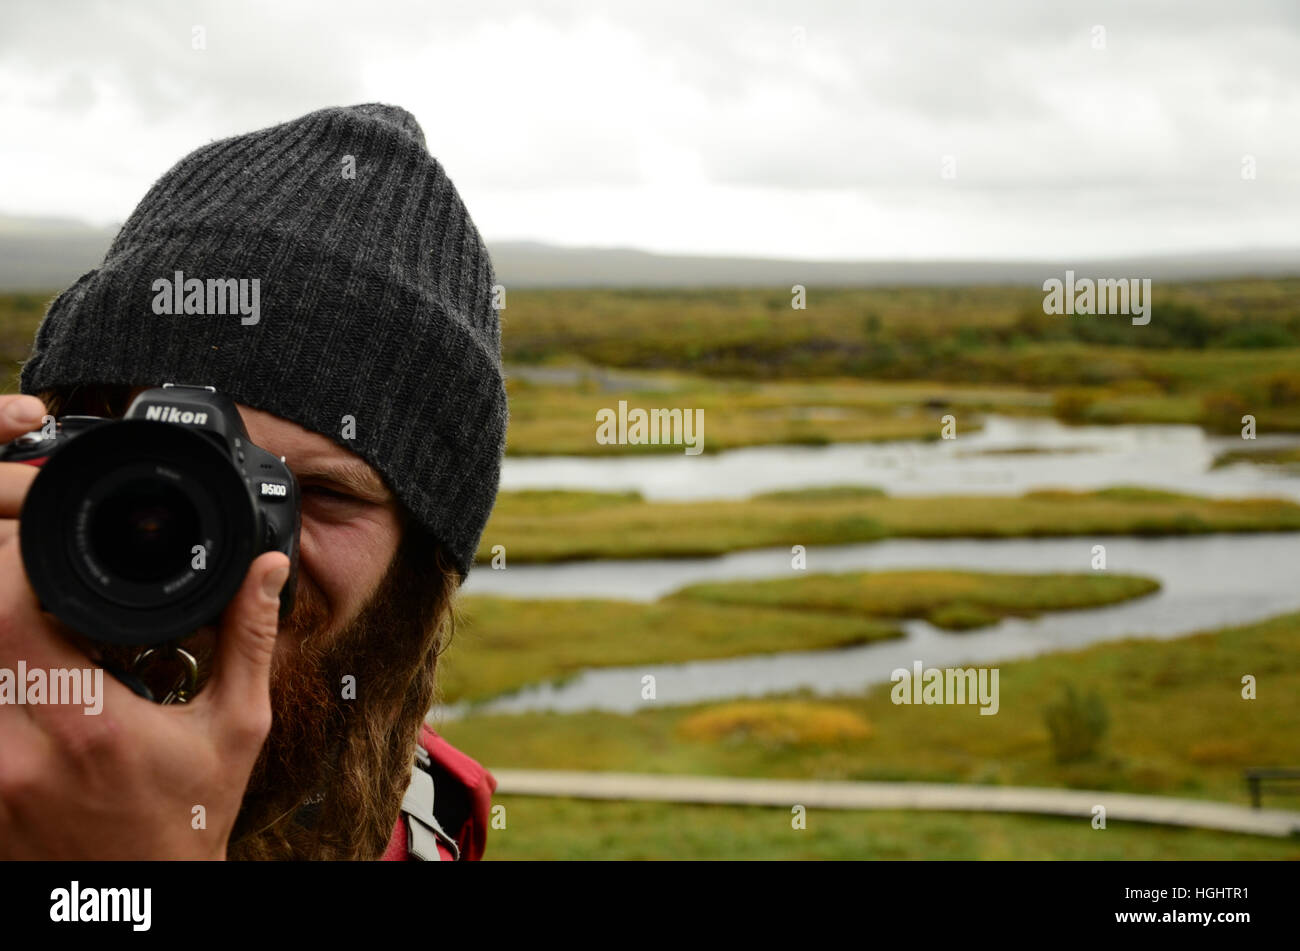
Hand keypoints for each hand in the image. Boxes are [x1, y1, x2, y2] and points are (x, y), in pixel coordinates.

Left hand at [0, 393, 289, 858]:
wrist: (147, 900)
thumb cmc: (191, 819)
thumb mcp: (236, 726)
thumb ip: (248, 639)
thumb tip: (266, 570)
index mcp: (91, 725)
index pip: (14, 616)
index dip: (16, 566)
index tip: (48, 547)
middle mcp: (21, 750)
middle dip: (1, 585)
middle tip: (38, 569)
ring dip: (0, 631)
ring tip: (41, 619)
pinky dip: (0, 672)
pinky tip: (37, 669)